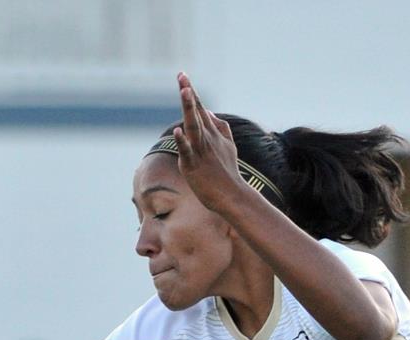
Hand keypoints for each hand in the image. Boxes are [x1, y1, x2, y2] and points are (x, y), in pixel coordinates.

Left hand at [172, 73, 247, 213]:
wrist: (232, 195)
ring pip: (193, 126)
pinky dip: (183, 141)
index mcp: (211, 133)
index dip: (191, 92)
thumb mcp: (227, 145)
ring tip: (185, 91)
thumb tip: (209, 111)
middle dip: (189, 93)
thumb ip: (220, 127)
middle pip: (196, 112)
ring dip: (189, 109)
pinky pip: (188, 151)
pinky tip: (177, 130)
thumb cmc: (227, 172)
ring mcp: (201, 151)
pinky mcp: (193, 166)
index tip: (182, 75)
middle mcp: (207, 138)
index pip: (200, 108)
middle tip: (182, 76)